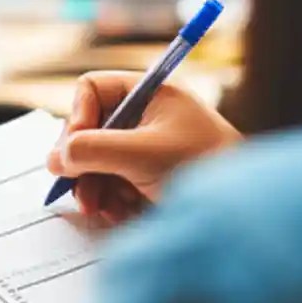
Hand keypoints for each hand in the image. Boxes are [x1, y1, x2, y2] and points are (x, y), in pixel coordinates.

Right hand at [47, 71, 241, 223]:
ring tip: (98, 208)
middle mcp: (146, 116)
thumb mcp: (140, 155)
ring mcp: (146, 147)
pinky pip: (113, 181)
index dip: (77, 116)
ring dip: (92, 185)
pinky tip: (118, 213)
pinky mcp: (149, 176)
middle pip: (89, 128)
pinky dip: (109, 198)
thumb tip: (55, 159)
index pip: (92, 89)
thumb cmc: (203, 168)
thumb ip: (91, 150)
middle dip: (81, 161)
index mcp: (150, 93)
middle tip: (76, 188)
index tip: (76, 147)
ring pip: (97, 159)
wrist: (246, 212)